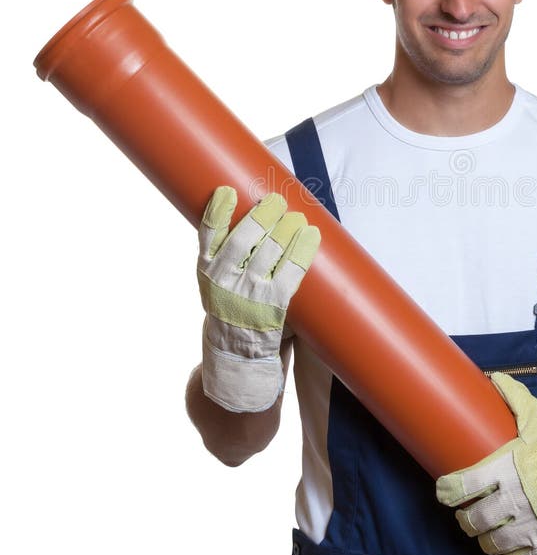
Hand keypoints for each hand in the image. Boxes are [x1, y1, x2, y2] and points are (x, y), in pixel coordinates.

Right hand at [197, 186, 319, 412]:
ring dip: (286, 230)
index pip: (207, 234)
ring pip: (269, 253)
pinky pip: (291, 273)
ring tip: (297, 217)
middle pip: (243, 239)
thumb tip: (264, 219)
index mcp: (206, 271)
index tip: (228, 192)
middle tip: (277, 201)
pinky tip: (312, 235)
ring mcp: (248, 295)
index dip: (218, 211)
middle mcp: (224, 282)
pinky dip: (303, 251)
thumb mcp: (217, 285)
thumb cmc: (232, 314)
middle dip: (262, 217)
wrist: (237, 362)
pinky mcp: (273, 308)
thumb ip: (231, 258)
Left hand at [436, 373, 536, 554]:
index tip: (443, 493)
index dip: (448, 491)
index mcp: (505, 467)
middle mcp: (514, 498)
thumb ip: (514, 399)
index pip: (464, 484)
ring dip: (483, 540)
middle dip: (466, 519)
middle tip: (465, 517)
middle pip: (475, 518)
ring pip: (494, 541)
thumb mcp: (536, 418)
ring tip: (482, 536)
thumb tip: (496, 377)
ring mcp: (531, 522)